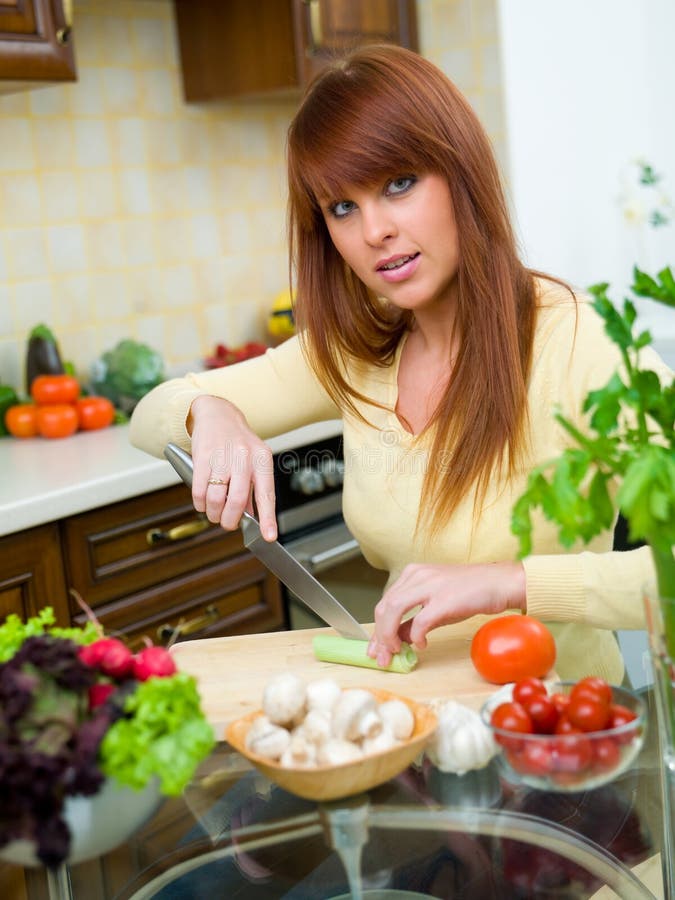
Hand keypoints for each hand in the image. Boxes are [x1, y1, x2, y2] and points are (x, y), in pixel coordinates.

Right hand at [188, 394, 276, 538]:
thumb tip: (253, 516)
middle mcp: (244, 457)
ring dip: (214, 514)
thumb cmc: (238, 441)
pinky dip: (200, 504)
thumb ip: (254, 487)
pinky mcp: (202, 457)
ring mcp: (222, 457)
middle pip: (237, 500)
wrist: (217, 413)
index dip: (268, 518)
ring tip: (214, 514)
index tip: (269, 537)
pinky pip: (199, 491)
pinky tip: (203, 503)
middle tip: (228, 524)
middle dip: (231, 520)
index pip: (266, 494)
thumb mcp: (254, 460)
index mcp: (262, 459)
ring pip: (216, 498)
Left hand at [367, 561, 525, 666]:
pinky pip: (420, 621)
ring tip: (396, 651)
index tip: (375, 649)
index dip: (377, 628)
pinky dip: (416, 636)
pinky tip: (422, 645)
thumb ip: (414, 619)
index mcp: (412, 574)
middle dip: (379, 636)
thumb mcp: (436, 604)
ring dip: (390, 635)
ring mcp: (430, 585)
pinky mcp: (444, 599)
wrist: (499, 582)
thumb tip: (399, 639)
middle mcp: (417, 576)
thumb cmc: (470, 592)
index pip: (385, 602)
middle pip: (384, 606)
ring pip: (394, 610)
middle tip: (382, 657)